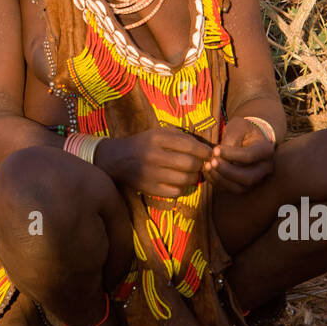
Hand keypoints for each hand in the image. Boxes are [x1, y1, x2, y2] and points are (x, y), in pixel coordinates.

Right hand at [96, 127, 212, 197]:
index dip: (204, 151)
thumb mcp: (158, 133)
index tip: (210, 153)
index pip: (189, 145)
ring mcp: (151, 174)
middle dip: (200, 165)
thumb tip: (206, 149)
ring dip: (194, 177)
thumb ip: (181, 137)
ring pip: (185, 179)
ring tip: (192, 173)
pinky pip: (176, 192)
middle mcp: (154, 156)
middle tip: (201, 164)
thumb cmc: (143, 144)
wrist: (116, 159)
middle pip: (189, 164)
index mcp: (157, 138)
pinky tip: (180, 182)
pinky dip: (183, 188)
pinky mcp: (149, 189)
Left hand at [203, 115, 275, 194]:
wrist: (247, 139)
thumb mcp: (239, 126)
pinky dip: (217, 183)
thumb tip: (220, 155)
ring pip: (240, 188)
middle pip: (248, 177)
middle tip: (211, 161)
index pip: (249, 156)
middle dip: (227, 171)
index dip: (231, 154)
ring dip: (221, 179)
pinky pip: (231, 190)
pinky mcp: (245, 186)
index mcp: (266, 151)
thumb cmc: (243, 131)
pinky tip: (207, 171)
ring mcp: (256, 180)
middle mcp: (265, 168)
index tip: (215, 149)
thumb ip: (232, 138)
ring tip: (207, 166)